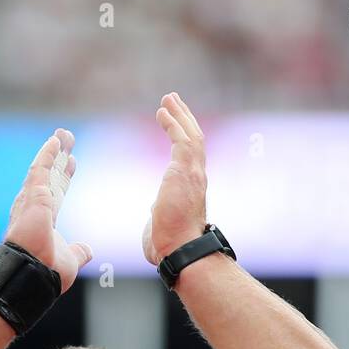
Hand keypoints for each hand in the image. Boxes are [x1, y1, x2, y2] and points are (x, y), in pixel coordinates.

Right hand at [4, 128, 91, 293]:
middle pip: (51, 175)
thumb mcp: (71, 259)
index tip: (73, 163)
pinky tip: (55, 141)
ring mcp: (32, 200)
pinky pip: (40, 169)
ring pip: (45, 168)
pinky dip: (48, 154)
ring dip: (55, 150)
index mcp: (44, 219)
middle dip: (60, 157)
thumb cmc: (48, 271)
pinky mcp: (33, 195)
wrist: (35, 273)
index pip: (57, 191)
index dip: (65, 177)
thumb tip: (88, 250)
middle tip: (68, 139)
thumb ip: (78, 252)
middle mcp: (36, 207)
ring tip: (63, 134)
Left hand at [142, 93, 207, 266]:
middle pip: (194, 140)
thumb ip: (156, 217)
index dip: (182, 137)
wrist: (180, 250)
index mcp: (191, 189)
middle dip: (183, 118)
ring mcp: (193, 173)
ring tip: (168, 98)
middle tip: (173, 101)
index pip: (190, 157)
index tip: (173, 123)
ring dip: (179, 115)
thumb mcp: (160, 226)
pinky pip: (181, 139)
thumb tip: (152, 217)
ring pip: (191, 135)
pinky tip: (162, 111)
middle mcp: (196, 177)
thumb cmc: (169, 247)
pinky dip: (173, 123)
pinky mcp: (186, 171)